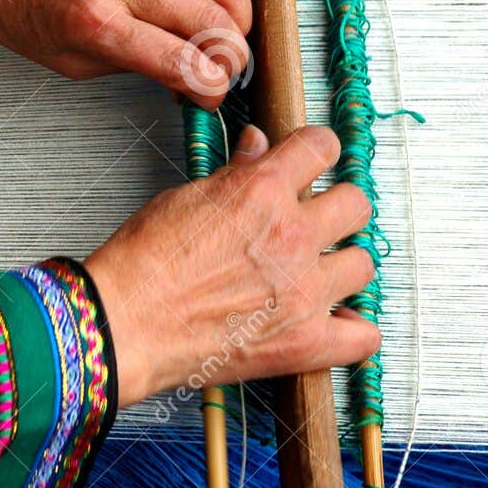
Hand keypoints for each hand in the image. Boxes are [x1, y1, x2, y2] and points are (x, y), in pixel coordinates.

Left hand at [0, 0, 252, 108]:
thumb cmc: (28, 14)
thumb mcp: (72, 63)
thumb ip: (132, 68)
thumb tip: (186, 78)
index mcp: (99, 24)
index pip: (181, 60)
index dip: (210, 87)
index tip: (210, 97)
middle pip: (213, 22)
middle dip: (232, 59)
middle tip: (223, 74)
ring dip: (239, 21)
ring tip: (226, 42)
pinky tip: (219, 10)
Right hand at [84, 125, 380, 407]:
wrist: (125, 323)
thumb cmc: (143, 263)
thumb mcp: (185, 197)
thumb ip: (235, 173)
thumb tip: (258, 146)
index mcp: (262, 191)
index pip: (322, 147)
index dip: (318, 150)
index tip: (314, 161)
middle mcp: (292, 236)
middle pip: (356, 205)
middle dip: (337, 208)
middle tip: (316, 223)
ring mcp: (304, 291)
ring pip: (362, 264)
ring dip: (342, 266)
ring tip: (318, 274)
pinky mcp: (303, 342)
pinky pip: (363, 337)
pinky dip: (352, 331)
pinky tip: (332, 323)